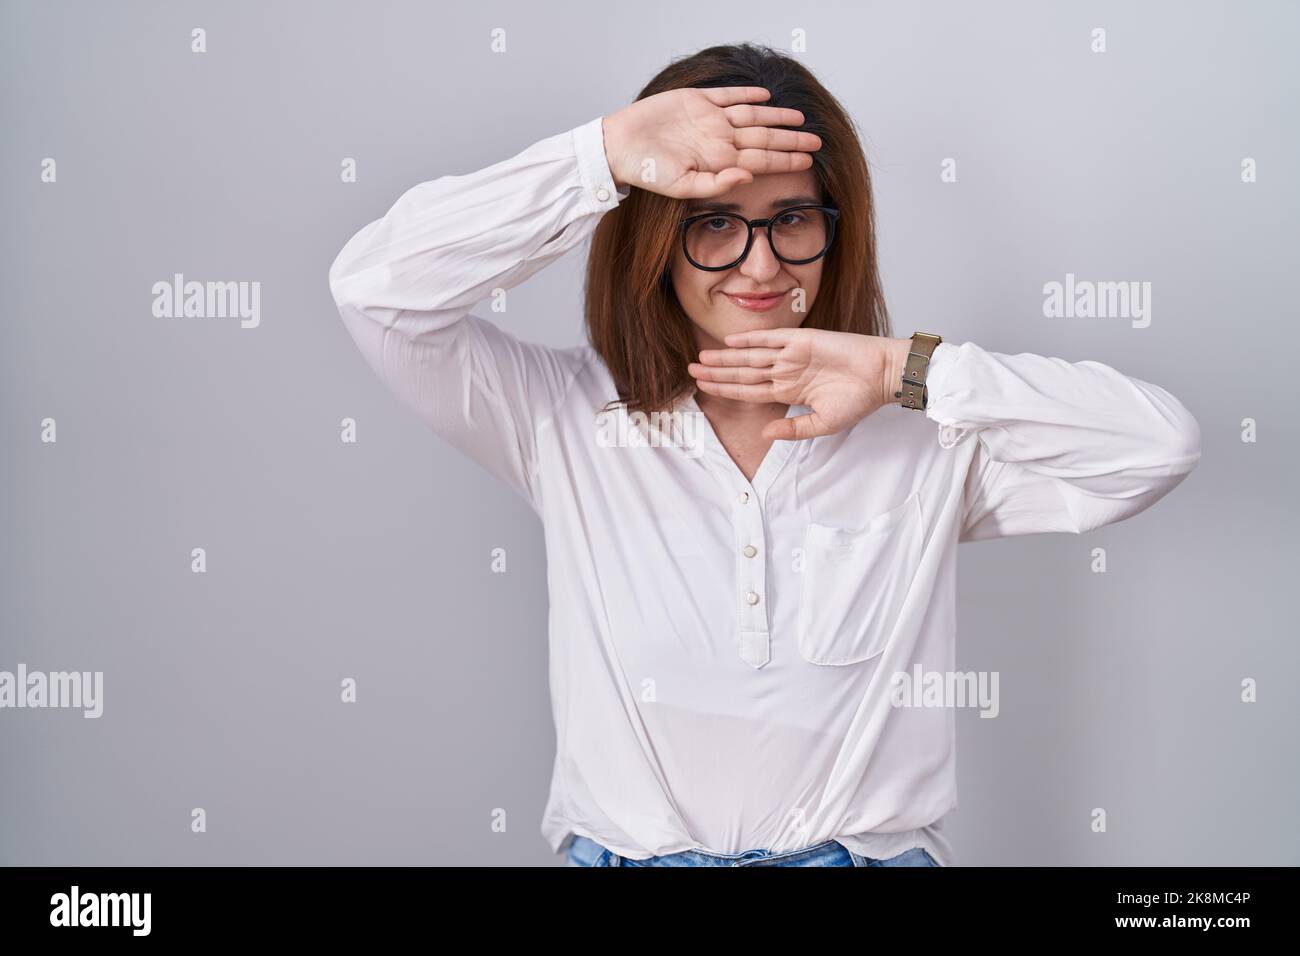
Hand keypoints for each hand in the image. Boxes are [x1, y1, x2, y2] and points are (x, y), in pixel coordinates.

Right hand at [601, 87, 820, 197]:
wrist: (620, 147)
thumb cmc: (647, 172)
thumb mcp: (683, 187)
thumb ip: (716, 184)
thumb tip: (748, 176)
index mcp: (719, 160)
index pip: (762, 158)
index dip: (786, 159)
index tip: (809, 160)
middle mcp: (719, 138)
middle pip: (764, 136)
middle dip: (792, 139)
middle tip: (818, 139)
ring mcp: (709, 119)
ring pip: (753, 115)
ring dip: (777, 115)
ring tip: (800, 117)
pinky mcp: (695, 100)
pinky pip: (727, 95)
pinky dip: (746, 94)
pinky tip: (765, 94)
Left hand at [688, 329, 911, 440]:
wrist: (881, 375)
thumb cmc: (858, 400)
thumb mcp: (823, 424)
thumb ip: (793, 429)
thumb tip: (764, 433)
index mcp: (788, 391)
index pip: (748, 391)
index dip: (725, 390)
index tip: (703, 388)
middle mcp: (785, 372)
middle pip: (743, 373)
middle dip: (717, 373)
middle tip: (690, 370)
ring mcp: (792, 355)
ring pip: (751, 357)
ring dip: (726, 357)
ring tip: (702, 358)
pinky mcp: (802, 340)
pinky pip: (771, 338)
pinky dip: (750, 339)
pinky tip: (730, 341)